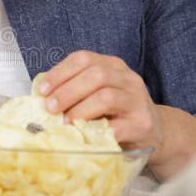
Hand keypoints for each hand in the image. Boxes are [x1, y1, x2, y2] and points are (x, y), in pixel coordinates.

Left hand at [38, 50, 162, 150]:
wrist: (153, 131)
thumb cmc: (117, 113)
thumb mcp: (97, 94)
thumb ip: (76, 91)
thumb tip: (42, 98)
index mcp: (113, 66)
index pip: (83, 59)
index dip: (60, 73)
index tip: (42, 90)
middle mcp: (127, 78)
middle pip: (95, 75)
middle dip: (67, 92)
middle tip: (50, 108)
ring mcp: (137, 100)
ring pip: (106, 97)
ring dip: (80, 110)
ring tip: (65, 122)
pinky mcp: (142, 124)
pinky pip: (117, 126)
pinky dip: (96, 131)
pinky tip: (85, 136)